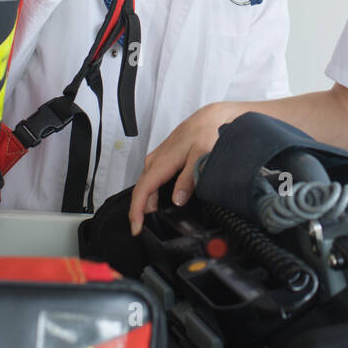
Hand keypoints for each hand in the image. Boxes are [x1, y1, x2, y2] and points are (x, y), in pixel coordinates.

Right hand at [128, 101, 239, 235]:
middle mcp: (156, 160)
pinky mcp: (163, 158)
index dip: (136, 211)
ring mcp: (158, 159)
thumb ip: (189, 178)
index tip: (137, 227)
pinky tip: (160, 201)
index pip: (142, 190)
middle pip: (142, 190)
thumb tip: (178, 199)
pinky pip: (152, 178)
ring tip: (152, 219)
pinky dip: (152, 192)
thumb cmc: (206, 131)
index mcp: (162, 161)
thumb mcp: (201, 156)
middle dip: (140, 211)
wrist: (210, 117)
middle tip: (144, 229)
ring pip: (147, 185)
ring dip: (147, 202)